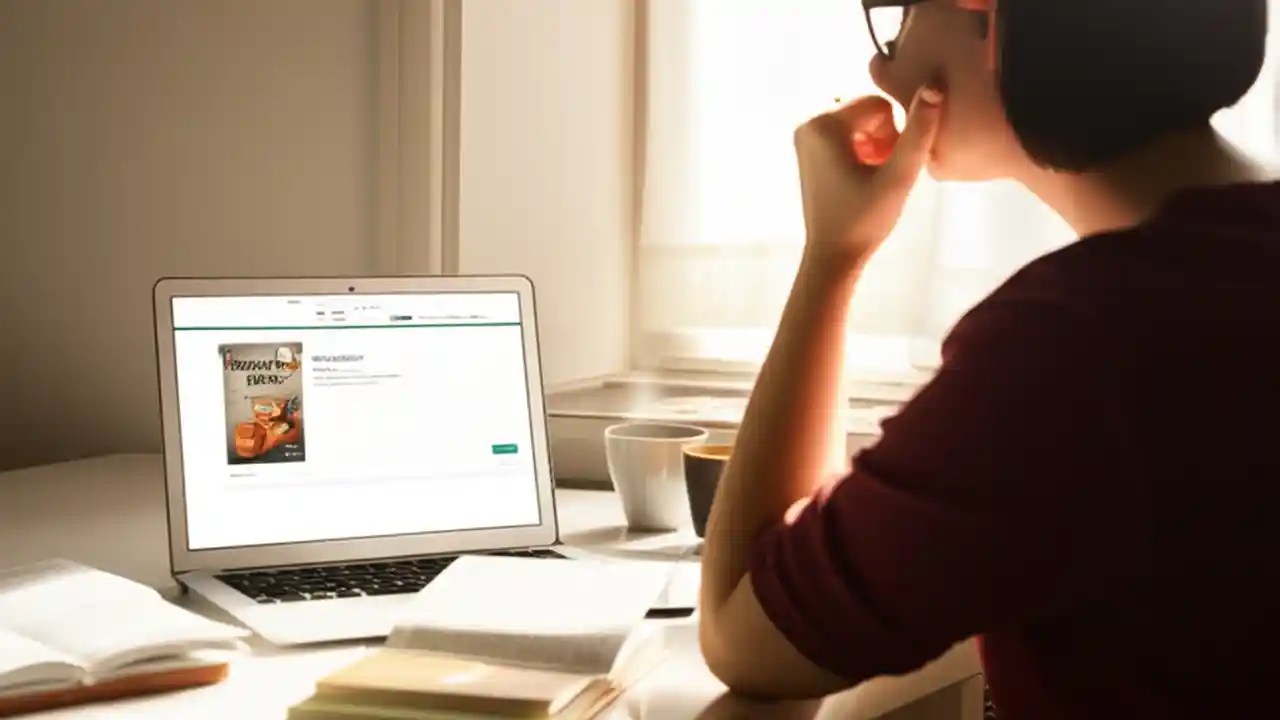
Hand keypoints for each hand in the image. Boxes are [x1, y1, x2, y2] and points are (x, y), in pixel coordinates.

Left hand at [794, 85, 942, 266]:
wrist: (833, 255)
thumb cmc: (864, 221)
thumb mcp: (899, 177)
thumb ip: (918, 132)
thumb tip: (933, 87)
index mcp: (823, 124)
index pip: (879, 105)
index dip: (895, 134)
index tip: (889, 166)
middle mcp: (808, 124)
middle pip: (867, 110)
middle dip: (883, 138)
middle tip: (882, 173)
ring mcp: (805, 137)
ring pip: (859, 122)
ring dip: (875, 144)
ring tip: (874, 177)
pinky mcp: (808, 150)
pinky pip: (846, 133)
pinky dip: (861, 150)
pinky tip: (862, 178)